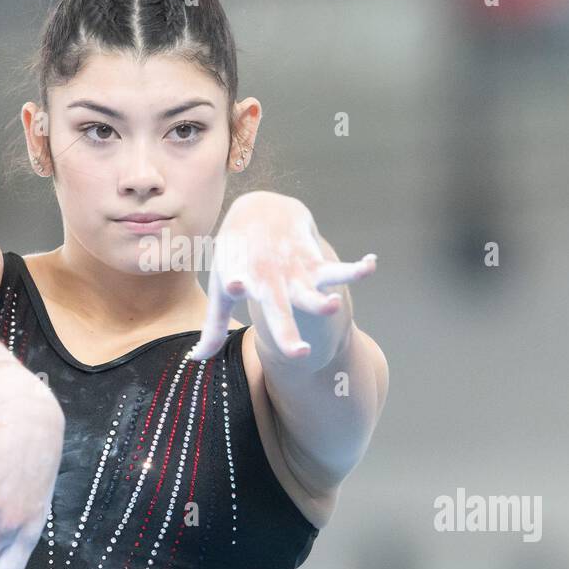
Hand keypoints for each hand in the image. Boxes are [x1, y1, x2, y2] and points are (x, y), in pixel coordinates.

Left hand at [187, 192, 375, 361]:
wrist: (259, 209)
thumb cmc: (236, 256)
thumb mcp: (221, 285)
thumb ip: (213, 326)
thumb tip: (196, 360)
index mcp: (241, 279)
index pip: (235, 283)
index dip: (234, 282)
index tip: (235, 283)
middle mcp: (268, 276)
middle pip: (278, 307)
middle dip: (287, 330)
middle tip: (300, 354)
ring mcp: (292, 269)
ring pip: (309, 288)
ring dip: (322, 299)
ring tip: (334, 306)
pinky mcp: (312, 260)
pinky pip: (335, 267)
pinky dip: (355, 268)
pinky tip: (372, 263)